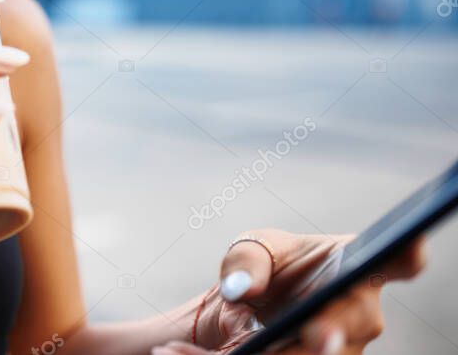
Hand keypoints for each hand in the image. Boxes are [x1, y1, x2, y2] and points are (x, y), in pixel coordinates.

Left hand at [152, 228, 426, 354]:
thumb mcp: (250, 250)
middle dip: (329, 334)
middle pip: (348, 327)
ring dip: (249, 354)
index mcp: (356, 267)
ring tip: (192, 349)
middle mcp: (359, 316)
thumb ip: (247, 259)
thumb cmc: (265, 267)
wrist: (250, 308)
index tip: (404, 243)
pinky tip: (181, 353)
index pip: (398, 259)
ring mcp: (338, 349)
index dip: (405, 252)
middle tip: (313, 335)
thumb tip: (243, 290)